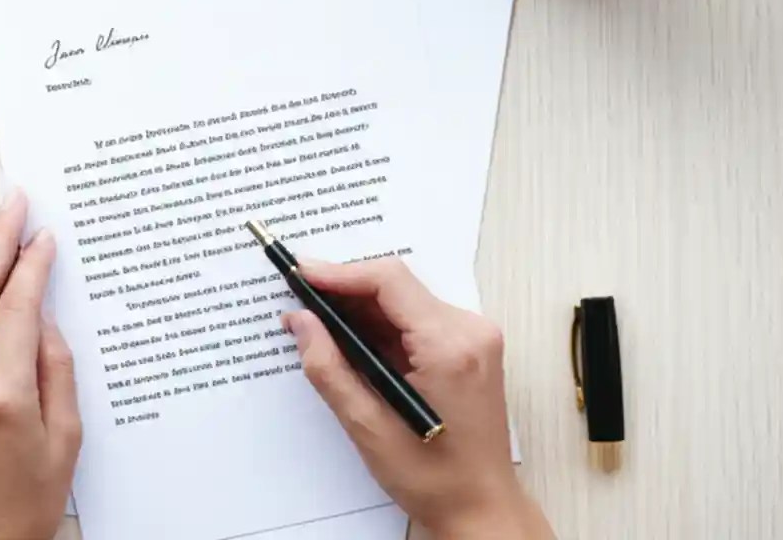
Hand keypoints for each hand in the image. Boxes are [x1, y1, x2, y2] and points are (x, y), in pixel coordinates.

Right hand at [283, 258, 552, 539]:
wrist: (482, 509)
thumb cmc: (435, 479)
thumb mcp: (368, 427)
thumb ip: (329, 368)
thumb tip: (300, 322)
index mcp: (450, 346)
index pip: (389, 282)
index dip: (340, 273)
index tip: (302, 274)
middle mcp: (471, 331)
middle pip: (398, 286)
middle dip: (346, 291)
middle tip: (301, 301)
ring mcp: (475, 338)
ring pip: (407, 301)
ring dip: (363, 309)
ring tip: (319, 323)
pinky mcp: (471, 348)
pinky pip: (419, 319)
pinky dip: (384, 325)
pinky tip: (353, 341)